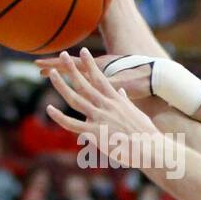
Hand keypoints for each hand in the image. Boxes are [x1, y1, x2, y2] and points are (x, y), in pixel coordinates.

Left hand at [46, 49, 163, 168]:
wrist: (151, 148)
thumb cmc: (146, 133)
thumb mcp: (136, 112)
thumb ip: (125, 101)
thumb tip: (121, 92)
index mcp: (116, 100)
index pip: (100, 77)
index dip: (90, 64)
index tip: (84, 51)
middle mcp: (106, 105)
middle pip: (84, 83)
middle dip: (72, 68)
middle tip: (63, 55)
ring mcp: (99, 118)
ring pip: (75, 98)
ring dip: (62, 85)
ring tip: (51, 73)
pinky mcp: (95, 132)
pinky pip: (72, 124)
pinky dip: (59, 117)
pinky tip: (49, 109)